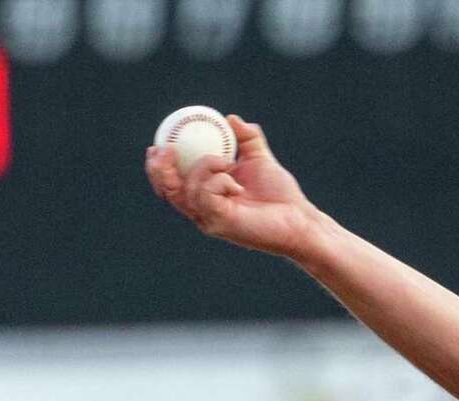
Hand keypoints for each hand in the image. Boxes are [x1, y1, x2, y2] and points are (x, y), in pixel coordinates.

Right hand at [144, 117, 316, 259]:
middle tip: (167, 149)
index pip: (173, 183)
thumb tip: (230, 119)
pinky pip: (204, 195)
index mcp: (207, 195)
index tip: (159, 144)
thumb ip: (246, 138)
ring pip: (187, 189)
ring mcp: (210, 219)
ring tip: (228, 163)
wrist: (299, 217)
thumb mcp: (259, 158)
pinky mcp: (220, 224)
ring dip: (204, 167)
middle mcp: (204, 210)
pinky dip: (216, 180)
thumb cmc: (280, 195)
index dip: (159, 167)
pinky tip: (235, 182)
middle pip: (168, 191)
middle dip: (160, 169)